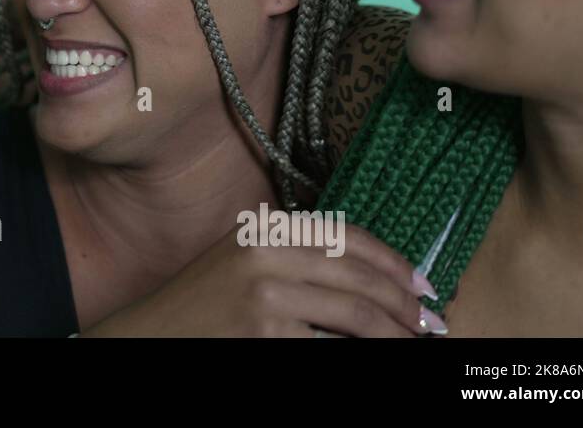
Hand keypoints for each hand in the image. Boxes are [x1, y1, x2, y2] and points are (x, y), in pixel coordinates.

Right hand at [82, 222, 441, 336]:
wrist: (151, 336)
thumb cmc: (200, 306)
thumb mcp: (240, 261)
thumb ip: (290, 255)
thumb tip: (367, 275)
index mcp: (264, 229)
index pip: (346, 236)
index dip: (393, 261)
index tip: (422, 284)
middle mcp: (266, 252)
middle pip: (358, 276)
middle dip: (404, 303)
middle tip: (431, 324)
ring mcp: (265, 295)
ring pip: (355, 315)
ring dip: (394, 333)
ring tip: (412, 344)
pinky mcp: (265, 333)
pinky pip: (330, 346)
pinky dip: (359, 352)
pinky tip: (372, 355)